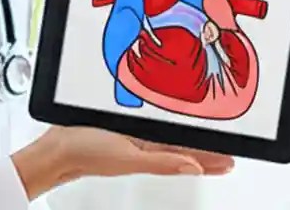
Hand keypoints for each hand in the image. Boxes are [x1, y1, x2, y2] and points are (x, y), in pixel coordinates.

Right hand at [12, 125, 233, 199]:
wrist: (55, 146)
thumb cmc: (87, 153)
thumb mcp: (129, 157)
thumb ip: (161, 162)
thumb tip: (194, 168)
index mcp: (150, 155)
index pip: (189, 157)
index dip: (212, 158)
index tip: (233, 157)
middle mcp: (145, 145)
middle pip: (183, 146)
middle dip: (206, 147)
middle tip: (230, 146)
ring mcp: (133, 135)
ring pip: (168, 134)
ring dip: (189, 135)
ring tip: (210, 136)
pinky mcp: (121, 124)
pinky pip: (150, 124)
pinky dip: (165, 123)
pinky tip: (169, 121)